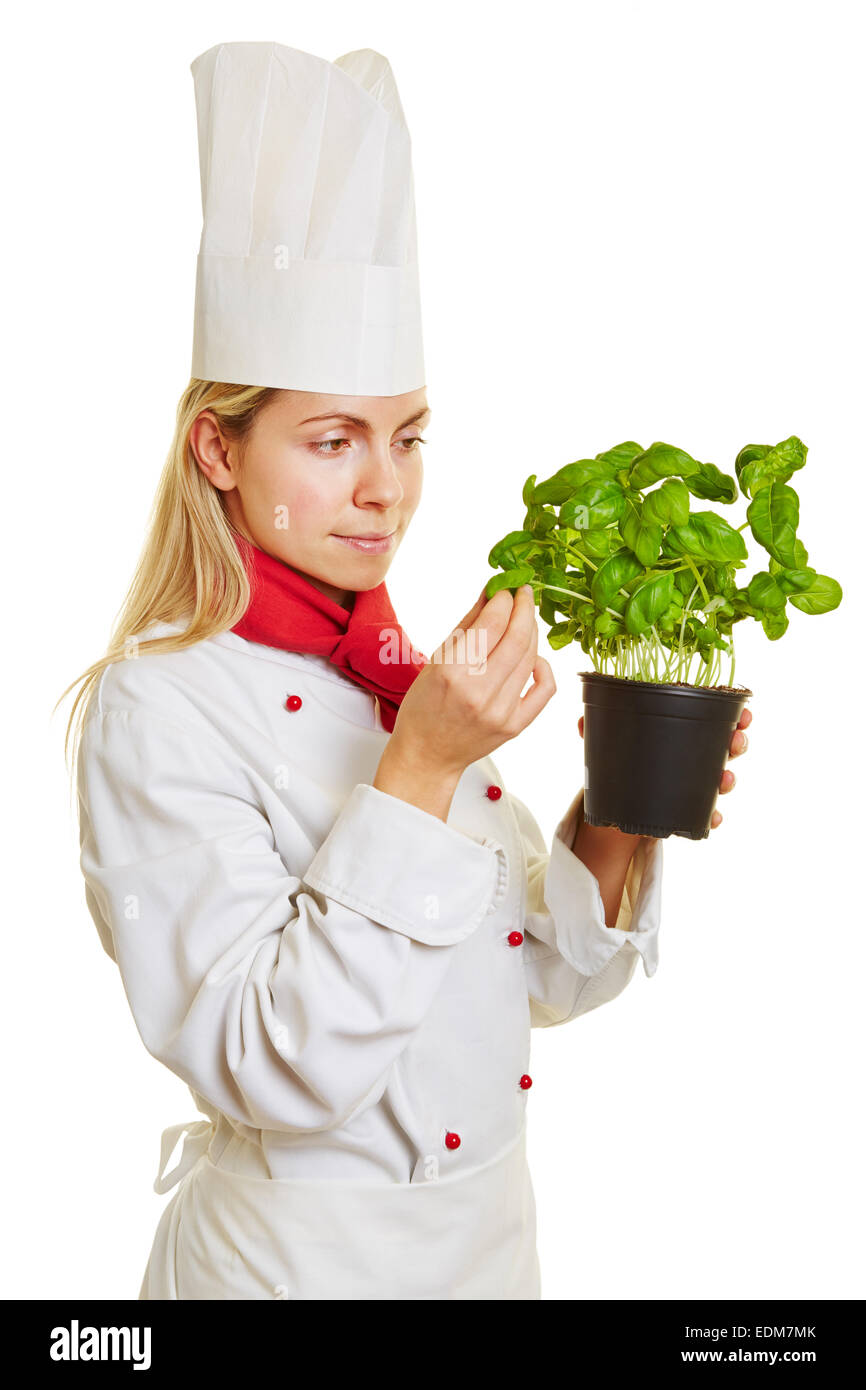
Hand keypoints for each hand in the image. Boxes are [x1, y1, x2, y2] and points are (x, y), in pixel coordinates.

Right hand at [388, 583, 556, 778]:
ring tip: (525, 619)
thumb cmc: (424, 709)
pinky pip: (544, 688)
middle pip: (517, 637)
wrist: (427, 755)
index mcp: (452, 673)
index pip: (491, 623)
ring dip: (532, 631)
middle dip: (524, 607)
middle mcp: (479, 692)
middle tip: (523, 594)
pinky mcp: (515, 725)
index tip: (505, 589)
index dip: (503, 600)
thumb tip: (490, 595)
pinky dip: (543, 665)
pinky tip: (533, 656)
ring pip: (531, 657)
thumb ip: (466, 626)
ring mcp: (500, 711)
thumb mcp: (434, 661)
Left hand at [577, 705, 751, 831]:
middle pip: (726, 747)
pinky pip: (705, 815)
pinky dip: (712, 816)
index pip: (715, 719)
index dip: (734, 715)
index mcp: (682, 733)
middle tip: (737, 742)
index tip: (744, 713)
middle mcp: (694, 757)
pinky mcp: (687, 811)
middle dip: (737, 743)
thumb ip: (597, 731)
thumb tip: (582, 722)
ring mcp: (694, 786)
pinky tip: (713, 817)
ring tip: (725, 780)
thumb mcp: (609, 745)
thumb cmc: (619, 763)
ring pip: (721, 779)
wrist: (614, 807)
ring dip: (729, 779)